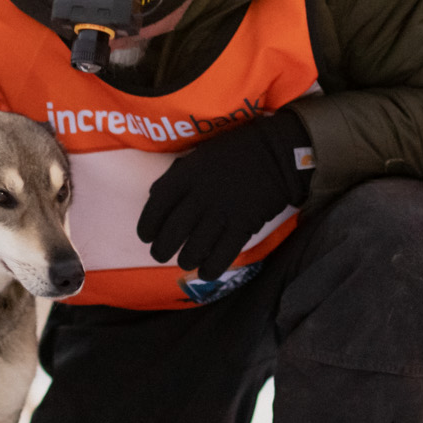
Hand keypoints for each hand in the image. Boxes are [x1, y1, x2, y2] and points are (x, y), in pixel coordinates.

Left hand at [137, 110, 311, 282]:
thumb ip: (177, 176)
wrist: (276, 154)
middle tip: (161, 254)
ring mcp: (221, 214)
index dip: (146, 226)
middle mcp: (199, 197)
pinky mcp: (242, 227)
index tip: (146, 236)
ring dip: (186, 260)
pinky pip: (221, 257)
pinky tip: (206, 270)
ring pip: (193, 250)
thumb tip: (155, 195)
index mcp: (186, 176)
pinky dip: (210, 269)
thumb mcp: (199, 154)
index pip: (156, 207)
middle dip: (161, 250)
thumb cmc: (235, 151)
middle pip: (171, 234)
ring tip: (186, 259)